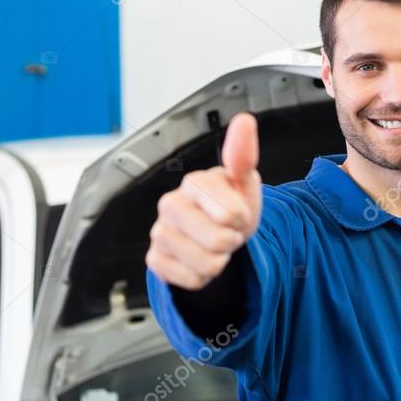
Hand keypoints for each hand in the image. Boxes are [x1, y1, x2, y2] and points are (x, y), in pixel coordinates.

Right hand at [146, 112, 262, 289]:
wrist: (218, 232)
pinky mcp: (155, 259)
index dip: (242, 218)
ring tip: (214, 245)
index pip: (230, 213)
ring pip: (205, 264)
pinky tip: (199, 259)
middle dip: (231, 241)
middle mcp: (170, 204)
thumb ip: (242, 156)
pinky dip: (202, 277)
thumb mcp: (244, 182)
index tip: (238, 212)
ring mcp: (160, 232)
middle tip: (227, 231)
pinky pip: (189, 280)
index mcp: (194, 183)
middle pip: (217, 242)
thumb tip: (244, 121)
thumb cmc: (232, 204)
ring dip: (219, 261)